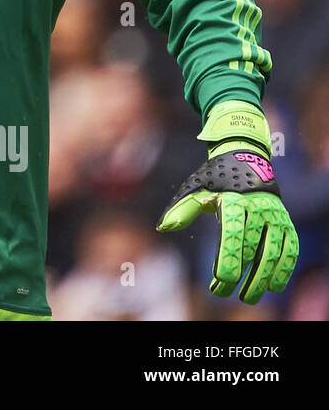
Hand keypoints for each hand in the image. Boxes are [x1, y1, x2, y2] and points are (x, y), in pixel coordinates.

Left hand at [157, 101, 297, 303]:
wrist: (245, 158)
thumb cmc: (215, 178)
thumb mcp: (196, 188)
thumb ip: (182, 209)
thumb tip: (163, 227)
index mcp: (234, 199)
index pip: (232, 232)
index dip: (229, 256)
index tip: (222, 278)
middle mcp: (258, 207)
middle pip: (251, 247)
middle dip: (240, 272)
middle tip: (225, 291)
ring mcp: (275, 215)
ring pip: (273, 251)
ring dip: (264, 277)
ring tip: (249, 296)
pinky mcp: (286, 222)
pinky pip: (290, 248)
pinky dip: (285, 267)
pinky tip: (274, 285)